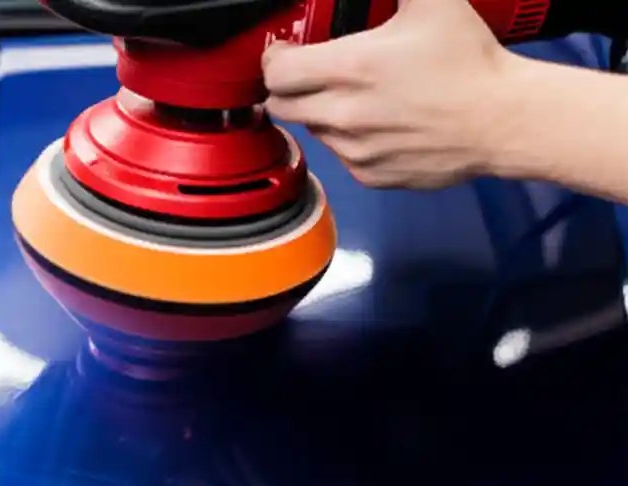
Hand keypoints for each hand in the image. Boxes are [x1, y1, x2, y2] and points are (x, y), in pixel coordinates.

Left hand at [262, 0, 514, 188]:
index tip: (287, 53)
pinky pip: (342, 156)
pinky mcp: (370, 175)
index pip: (277, 73)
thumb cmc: (470, 62)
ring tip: (358, 96)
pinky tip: (379, 122)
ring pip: (313, 131)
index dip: (275, 61)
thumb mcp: (432, 1)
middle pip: (282, 106)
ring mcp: (355, 150)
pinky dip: (350, 140)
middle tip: (311, 74)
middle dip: (289, 89)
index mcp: (350, 69)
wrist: (503, 119)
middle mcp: (344, 114)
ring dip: (322, 113)